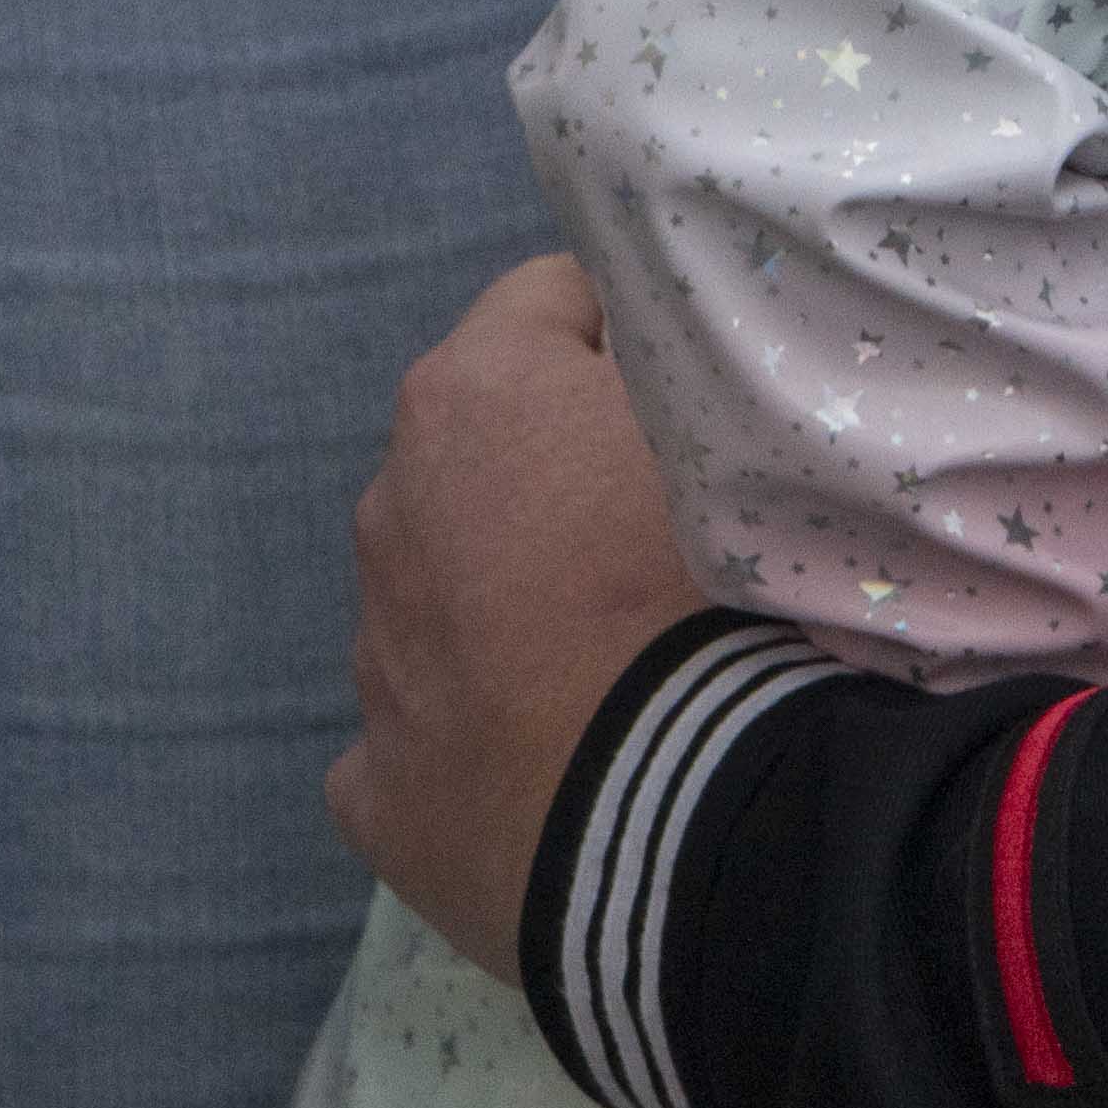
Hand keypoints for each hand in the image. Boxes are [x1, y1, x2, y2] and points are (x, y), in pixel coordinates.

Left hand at [330, 256, 712, 990]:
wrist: (670, 810)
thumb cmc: (708, 576)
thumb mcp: (734, 409)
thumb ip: (689, 353)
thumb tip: (672, 348)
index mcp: (468, 395)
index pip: (556, 297)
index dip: (640, 336)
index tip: (708, 398)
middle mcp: (390, 506)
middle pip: (495, 447)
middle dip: (568, 468)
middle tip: (682, 528)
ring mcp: (373, 653)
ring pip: (455, 584)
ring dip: (527, 595)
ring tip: (639, 650)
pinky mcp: (378, 786)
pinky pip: (428, 725)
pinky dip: (485, 727)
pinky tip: (564, 752)